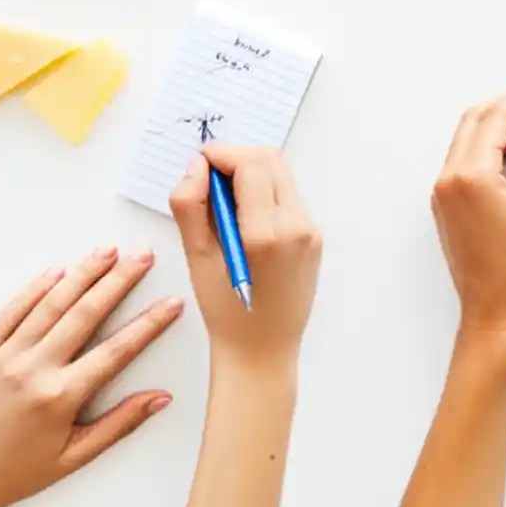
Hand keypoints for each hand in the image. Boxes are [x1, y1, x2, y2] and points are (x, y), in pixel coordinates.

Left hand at [0, 248, 182, 506]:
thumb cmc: (14, 471)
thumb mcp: (75, 455)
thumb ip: (120, 423)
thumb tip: (158, 399)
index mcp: (60, 397)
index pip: (117, 350)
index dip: (149, 323)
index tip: (170, 303)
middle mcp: (32, 371)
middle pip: (85, 314)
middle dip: (119, 280)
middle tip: (142, 258)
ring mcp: (3, 358)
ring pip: (50, 304)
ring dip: (82, 274)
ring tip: (106, 252)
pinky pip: (10, 312)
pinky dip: (34, 288)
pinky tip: (56, 271)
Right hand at [171, 146, 320, 364]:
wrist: (263, 352)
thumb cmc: (225, 312)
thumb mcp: (196, 258)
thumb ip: (190, 205)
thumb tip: (196, 166)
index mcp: (266, 233)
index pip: (250, 164)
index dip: (220, 154)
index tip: (198, 164)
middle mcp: (297, 227)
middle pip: (270, 161)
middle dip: (236, 159)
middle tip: (207, 180)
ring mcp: (311, 232)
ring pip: (281, 177)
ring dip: (251, 175)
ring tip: (223, 204)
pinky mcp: (315, 239)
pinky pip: (289, 199)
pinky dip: (264, 195)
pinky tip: (244, 221)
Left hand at [432, 69, 505, 336]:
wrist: (496, 314)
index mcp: (470, 175)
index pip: (496, 115)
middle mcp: (448, 178)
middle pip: (477, 119)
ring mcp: (443, 192)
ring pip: (471, 138)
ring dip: (504, 128)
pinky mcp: (447, 204)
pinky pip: (468, 161)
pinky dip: (494, 150)